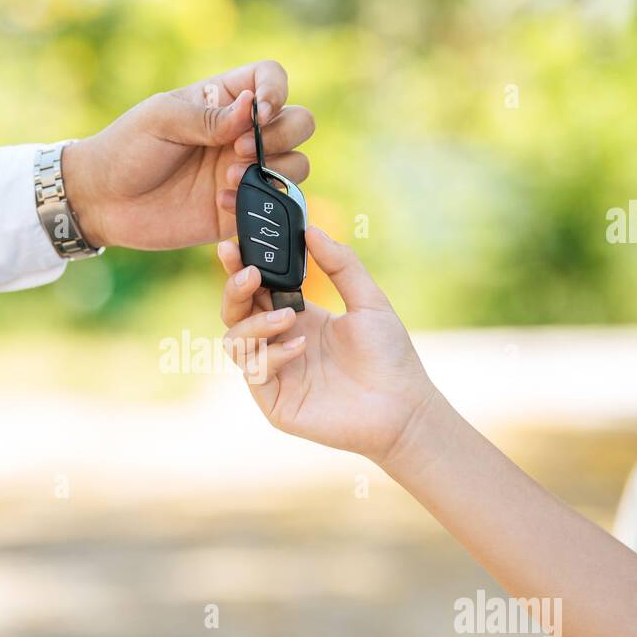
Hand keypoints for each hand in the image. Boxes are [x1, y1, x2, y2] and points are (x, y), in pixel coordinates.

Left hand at [62, 60, 314, 249]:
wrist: (103, 201)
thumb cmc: (126, 149)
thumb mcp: (161, 119)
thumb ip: (207, 117)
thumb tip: (252, 109)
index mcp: (225, 100)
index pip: (272, 79)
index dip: (277, 91)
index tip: (258, 112)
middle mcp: (243, 133)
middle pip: (300, 122)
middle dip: (282, 135)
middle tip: (238, 150)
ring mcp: (245, 172)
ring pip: (298, 165)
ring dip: (275, 171)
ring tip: (227, 178)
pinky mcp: (240, 209)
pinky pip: (275, 206)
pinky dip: (260, 203)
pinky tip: (222, 202)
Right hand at [217, 227, 435, 463]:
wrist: (403, 407)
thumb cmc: (389, 357)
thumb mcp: (369, 301)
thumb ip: (342, 264)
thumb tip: (312, 230)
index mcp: (296, 316)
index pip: (255, 287)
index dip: (240, 267)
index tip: (233, 244)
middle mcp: (278, 342)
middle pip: (234, 312)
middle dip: (234, 290)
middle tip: (249, 273)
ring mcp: (275, 373)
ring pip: (234, 342)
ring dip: (254, 324)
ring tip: (288, 317)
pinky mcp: (275, 402)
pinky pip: (255, 372)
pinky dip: (272, 355)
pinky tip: (301, 348)